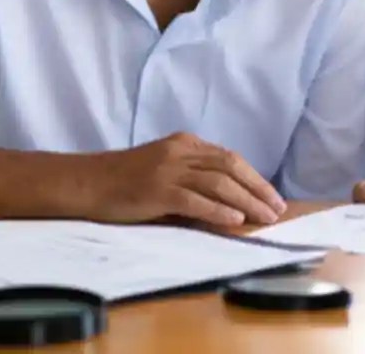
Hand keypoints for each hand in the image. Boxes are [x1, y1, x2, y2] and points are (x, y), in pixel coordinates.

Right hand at [89, 132, 285, 225]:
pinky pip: (195, 200)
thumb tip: (230, 199)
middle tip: (277, 209)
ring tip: (264, 218)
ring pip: (218, 183)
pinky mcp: (157, 190)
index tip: (272, 196)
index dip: (255, 178)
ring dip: (247, 201)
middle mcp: (180, 152)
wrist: (86, 182)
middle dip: (258, 189)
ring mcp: (168, 170)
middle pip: (230, 168)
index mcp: (185, 143)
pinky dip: (218, 210)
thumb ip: (193, 177)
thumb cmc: (125, 181)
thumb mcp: (164, 168)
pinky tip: (234, 220)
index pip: (230, 158)